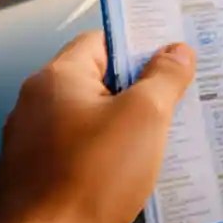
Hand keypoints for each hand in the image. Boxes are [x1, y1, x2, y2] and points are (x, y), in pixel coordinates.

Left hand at [0, 31, 195, 222]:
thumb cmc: (88, 179)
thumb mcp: (144, 117)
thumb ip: (164, 77)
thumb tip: (176, 51)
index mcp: (57, 80)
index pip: (102, 41)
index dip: (140, 45)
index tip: (174, 54)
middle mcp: (40, 108)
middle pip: (102, 84)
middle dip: (144, 91)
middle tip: (183, 96)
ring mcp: (40, 147)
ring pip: (97, 124)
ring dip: (133, 131)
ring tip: (173, 138)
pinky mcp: (47, 182)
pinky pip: (89, 158)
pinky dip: (116, 162)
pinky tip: (144, 174)